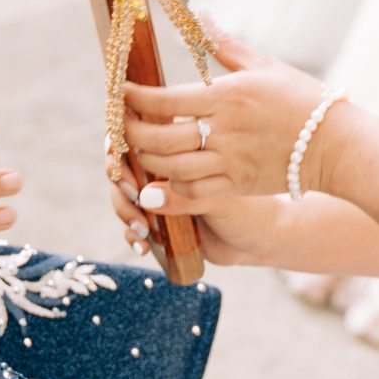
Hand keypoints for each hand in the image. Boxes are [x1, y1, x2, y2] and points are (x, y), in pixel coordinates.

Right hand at [105, 155, 285, 266]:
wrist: (257, 238)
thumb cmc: (248, 204)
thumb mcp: (219, 195)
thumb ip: (186, 193)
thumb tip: (147, 195)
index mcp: (177, 145)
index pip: (135, 133)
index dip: (120, 143)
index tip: (120, 156)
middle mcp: (162, 166)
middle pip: (120, 164)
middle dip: (120, 180)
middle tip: (133, 193)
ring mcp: (157, 193)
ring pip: (121, 194)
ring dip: (124, 209)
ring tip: (142, 227)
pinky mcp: (156, 221)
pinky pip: (130, 225)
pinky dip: (131, 234)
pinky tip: (143, 245)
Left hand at [121, 31, 324, 213]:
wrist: (337, 146)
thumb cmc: (303, 100)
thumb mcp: (265, 66)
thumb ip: (226, 45)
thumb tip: (200, 14)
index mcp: (228, 97)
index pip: (166, 99)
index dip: (136, 99)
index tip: (121, 92)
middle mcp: (225, 132)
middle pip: (160, 138)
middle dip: (131, 134)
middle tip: (119, 126)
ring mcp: (231, 163)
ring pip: (171, 169)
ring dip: (145, 163)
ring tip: (134, 152)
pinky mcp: (238, 187)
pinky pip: (194, 197)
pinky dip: (168, 195)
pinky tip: (152, 189)